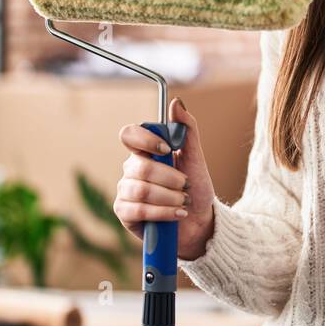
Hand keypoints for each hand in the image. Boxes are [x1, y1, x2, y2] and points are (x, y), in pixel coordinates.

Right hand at [114, 97, 216, 260]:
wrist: (200, 222)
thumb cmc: (196, 189)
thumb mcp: (196, 159)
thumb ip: (188, 131)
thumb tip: (176, 103)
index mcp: (144, 152)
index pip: (130, 135)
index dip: (146, 139)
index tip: (168, 149)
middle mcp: (131, 170)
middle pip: (141, 167)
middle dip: (171, 178)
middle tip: (185, 186)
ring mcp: (125, 191)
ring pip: (142, 190)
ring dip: (170, 197)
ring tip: (183, 201)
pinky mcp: (125, 213)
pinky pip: (139, 210)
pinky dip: (163, 212)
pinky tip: (177, 214)